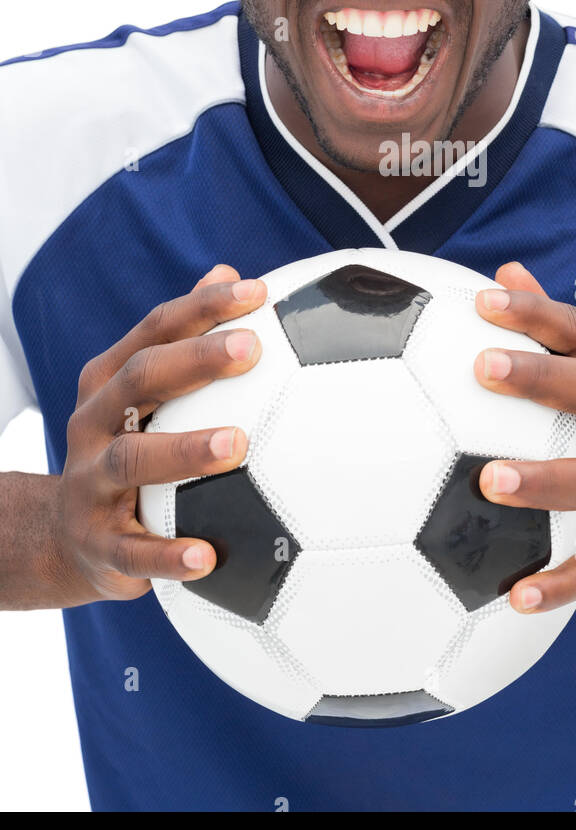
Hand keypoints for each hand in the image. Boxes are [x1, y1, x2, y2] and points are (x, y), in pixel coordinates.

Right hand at [50, 264, 264, 604]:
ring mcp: (90, 482)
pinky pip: (134, 552)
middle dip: (194, 360)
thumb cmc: (129, 447)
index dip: (204, 307)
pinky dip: (169, 555)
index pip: (156, 330)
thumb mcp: (147, 393)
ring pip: (132, 460)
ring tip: (239, 444)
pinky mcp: (97, 544)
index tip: (257, 290)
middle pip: (139, 379)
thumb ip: (187, 339)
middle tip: (252, 350)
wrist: (65, 537)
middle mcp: (94, 423)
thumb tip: (232, 273)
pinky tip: (210, 557)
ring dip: (185, 450)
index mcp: (111, 380)